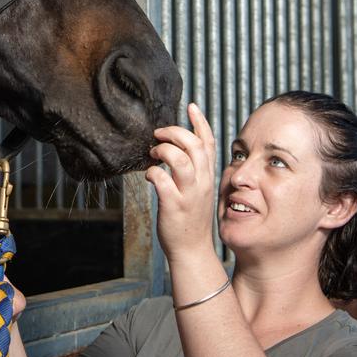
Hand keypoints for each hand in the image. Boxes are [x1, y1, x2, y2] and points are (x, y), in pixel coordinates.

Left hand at [146, 103, 218, 262]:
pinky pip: (163, 181)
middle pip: (194, 145)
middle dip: (175, 132)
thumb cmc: (190, 219)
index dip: (200, 122)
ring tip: (153, 153)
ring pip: (181, 160)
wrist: (192, 250)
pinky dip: (153, 173)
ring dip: (164, 150)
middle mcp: (201, 183)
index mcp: (208, 177)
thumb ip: (194, 171)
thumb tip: (178, 150)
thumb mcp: (199, 190)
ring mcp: (189, 194)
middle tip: (158, 133)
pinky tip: (148, 176)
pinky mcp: (174, 206)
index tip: (191, 106)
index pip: (208, 143)